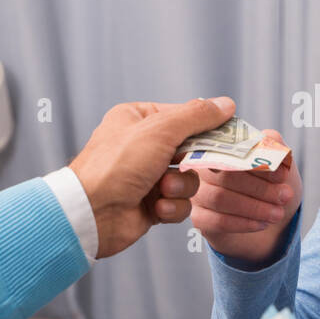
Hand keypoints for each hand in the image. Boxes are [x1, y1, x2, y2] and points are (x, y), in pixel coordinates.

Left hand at [68, 96, 235, 258]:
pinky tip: (155, 208)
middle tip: (191, 163)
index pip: (184, 116)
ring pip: (188, 179)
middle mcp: (142, 146)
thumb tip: (225, 104)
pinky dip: (171, 206)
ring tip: (161, 189)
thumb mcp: (160, 130)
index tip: (227, 135)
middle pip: (190, 150)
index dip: (206, 127)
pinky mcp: (151, 204)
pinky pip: (179, 203)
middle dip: (191, 162)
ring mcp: (147, 176)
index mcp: (138, 119)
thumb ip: (196, 116)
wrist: (92, 214)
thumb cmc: (117, 164)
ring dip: (179, 186)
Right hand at [188, 130, 301, 265]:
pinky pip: (215, 221)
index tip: (283, 175)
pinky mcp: (199, 216)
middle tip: (284, 196)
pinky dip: (242, 223)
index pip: (232, 149)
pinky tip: (261, 224)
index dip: (258, 163)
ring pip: (219, 198)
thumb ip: (274, 145)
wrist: (271, 214)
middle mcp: (202, 164)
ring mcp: (197, 191)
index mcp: (220, 143)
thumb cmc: (272, 183)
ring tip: (277, 213)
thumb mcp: (279, 161)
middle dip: (259, 188)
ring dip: (253, 208)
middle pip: (224, 175)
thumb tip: (268, 143)